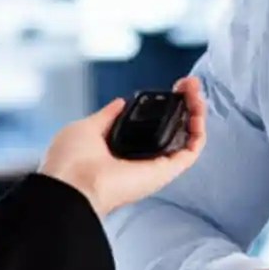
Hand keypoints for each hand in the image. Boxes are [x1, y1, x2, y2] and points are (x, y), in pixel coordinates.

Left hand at [38, 76, 206, 216]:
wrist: (71, 185)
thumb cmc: (69, 163)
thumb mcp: (87, 128)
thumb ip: (107, 116)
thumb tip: (120, 103)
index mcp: (123, 150)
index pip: (154, 126)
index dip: (166, 105)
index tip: (173, 87)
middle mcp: (142, 159)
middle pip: (174, 129)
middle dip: (185, 103)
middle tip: (189, 85)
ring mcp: (155, 166)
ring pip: (187, 138)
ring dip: (196, 113)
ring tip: (195, 91)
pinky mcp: (165, 172)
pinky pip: (191, 151)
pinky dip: (199, 130)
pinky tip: (197, 110)